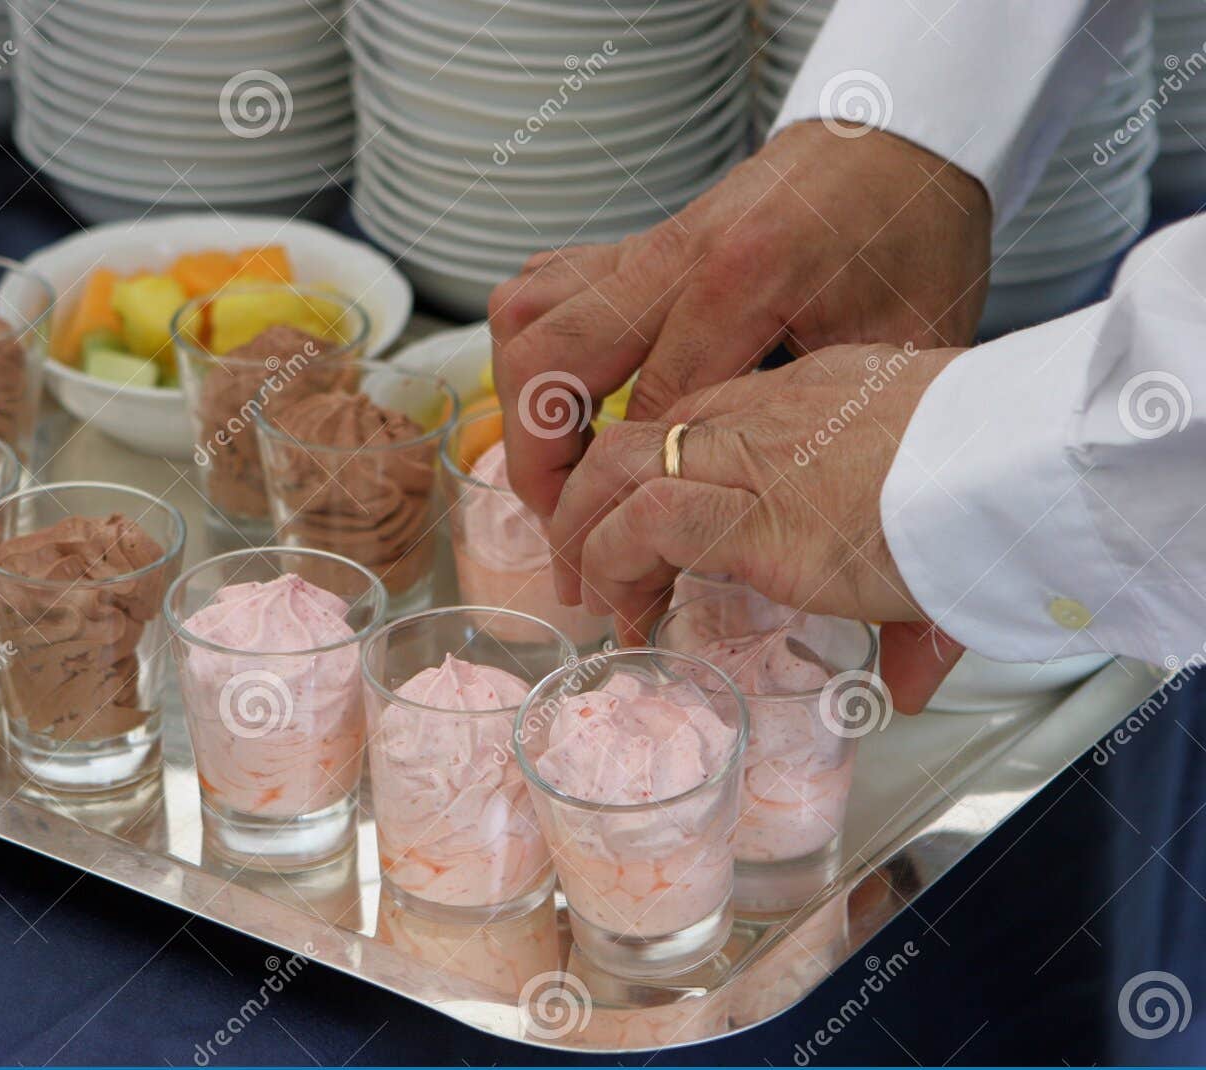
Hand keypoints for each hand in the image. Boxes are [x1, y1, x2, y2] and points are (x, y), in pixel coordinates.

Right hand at [489, 120, 991, 517]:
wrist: (898, 138)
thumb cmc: (914, 236)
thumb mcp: (911, 341)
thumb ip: (856, 428)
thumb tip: (846, 540)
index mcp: (745, 280)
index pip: (645, 412)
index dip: (627, 497)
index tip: (629, 564)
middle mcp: (677, 257)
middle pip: (548, 362)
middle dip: (536, 455)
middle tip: (560, 520)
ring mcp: (647, 245)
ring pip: (523, 317)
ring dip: (521, 400)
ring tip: (558, 464)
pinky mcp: (637, 243)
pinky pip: (542, 285)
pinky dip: (532, 347)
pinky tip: (564, 393)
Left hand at [560, 343, 966, 711]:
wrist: (1023, 460)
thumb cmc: (999, 478)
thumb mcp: (940, 510)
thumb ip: (909, 585)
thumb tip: (912, 683)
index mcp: (805, 398)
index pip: (693, 421)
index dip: (651, 473)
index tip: (642, 527)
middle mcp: (763, 417)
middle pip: (637, 437)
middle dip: (592, 497)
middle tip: (586, 560)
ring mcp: (751, 460)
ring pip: (619, 471)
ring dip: (588, 535)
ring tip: (589, 596)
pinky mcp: (751, 514)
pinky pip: (646, 526)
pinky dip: (616, 565)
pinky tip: (622, 610)